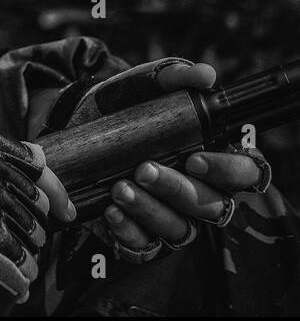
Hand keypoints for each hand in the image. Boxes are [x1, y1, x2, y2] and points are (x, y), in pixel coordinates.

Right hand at [0, 106, 73, 301]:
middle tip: (36, 231)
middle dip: (34, 221)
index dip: (51, 187)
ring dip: (26, 248)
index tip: (60, 201)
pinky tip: (21, 284)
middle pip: (30, 204)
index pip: (33, 165)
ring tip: (27, 259)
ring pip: (20, 233)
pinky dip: (11, 275)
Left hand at [100, 61, 270, 260]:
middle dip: (178, 189)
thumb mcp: (146, 85)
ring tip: (119, 188)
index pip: (245, 173)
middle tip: (143, 169)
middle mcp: (199, 190)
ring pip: (178, 228)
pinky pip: (143, 245)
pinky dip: (129, 231)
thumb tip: (206, 75)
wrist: (75, 120)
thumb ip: (176, 77)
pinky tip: (111, 211)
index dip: (227, 171)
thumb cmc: (125, 103)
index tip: (194, 158)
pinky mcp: (139, 230)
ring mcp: (170, 214)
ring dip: (150, 210)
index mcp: (213, 156)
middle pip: (211, 205)